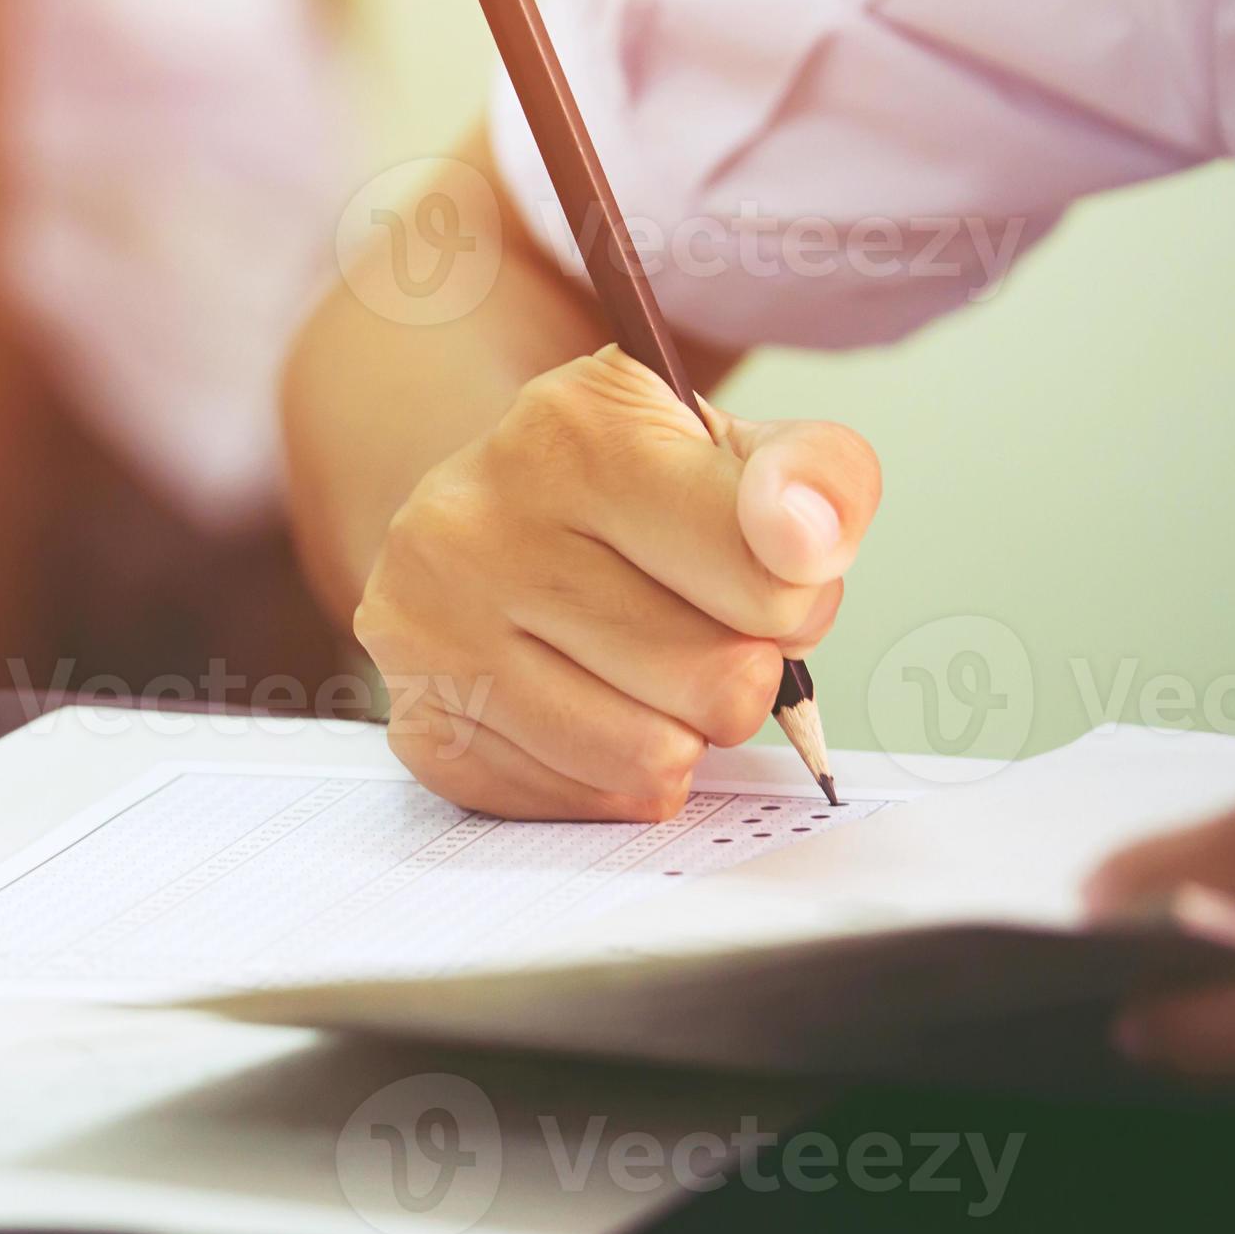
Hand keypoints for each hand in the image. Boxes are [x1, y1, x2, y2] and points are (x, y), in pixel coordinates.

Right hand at [355, 347, 879, 821]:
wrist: (478, 525)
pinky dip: (606, 776)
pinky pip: (580, 804)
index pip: (771, 582)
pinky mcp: (417, 722)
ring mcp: (432, 628)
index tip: (761, 574)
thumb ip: (816, 476)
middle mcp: (477, 520)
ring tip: (643, 676)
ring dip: (678, 735)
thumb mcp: (731, 450)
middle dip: (740, 676)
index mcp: (573, 429)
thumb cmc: (622, 496)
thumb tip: (807, 542)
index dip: (796, 601)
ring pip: (649, 760)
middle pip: (719, 683)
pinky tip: (584, 706)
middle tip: (698, 632)